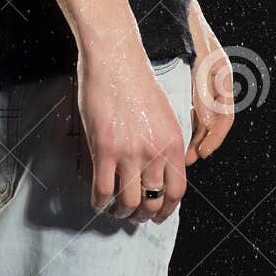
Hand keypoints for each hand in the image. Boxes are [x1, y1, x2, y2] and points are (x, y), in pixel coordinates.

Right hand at [76, 43, 186, 223]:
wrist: (115, 59)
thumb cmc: (137, 81)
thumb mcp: (164, 114)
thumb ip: (165, 143)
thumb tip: (160, 172)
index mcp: (173, 143)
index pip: (177, 192)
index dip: (167, 210)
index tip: (157, 216)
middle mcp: (155, 151)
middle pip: (152, 201)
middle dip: (142, 215)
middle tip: (133, 216)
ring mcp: (129, 152)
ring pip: (128, 202)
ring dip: (121, 213)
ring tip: (115, 211)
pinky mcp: (104, 149)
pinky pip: (103, 190)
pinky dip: (100, 202)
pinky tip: (98, 201)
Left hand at [185, 4, 235, 164]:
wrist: (172, 5)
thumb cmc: (188, 29)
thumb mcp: (199, 62)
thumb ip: (205, 91)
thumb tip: (210, 124)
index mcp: (223, 75)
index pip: (225, 117)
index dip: (215, 138)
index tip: (201, 152)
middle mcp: (216, 79)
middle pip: (214, 119)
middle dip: (202, 140)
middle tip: (188, 157)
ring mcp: (204, 77)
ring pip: (203, 114)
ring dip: (194, 132)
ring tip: (181, 149)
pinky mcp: (190, 75)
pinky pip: (193, 103)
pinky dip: (187, 118)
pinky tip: (175, 127)